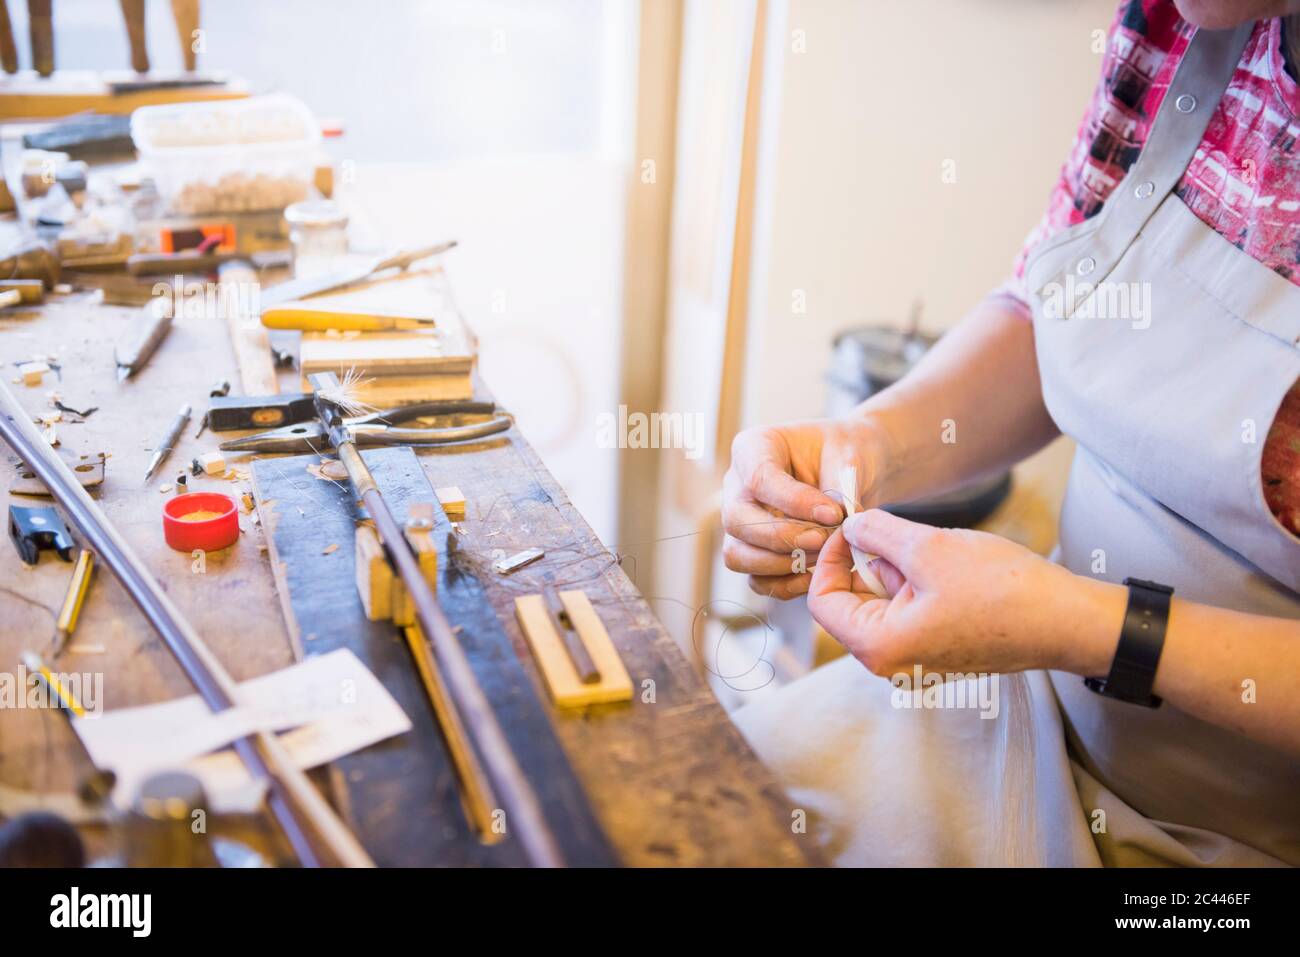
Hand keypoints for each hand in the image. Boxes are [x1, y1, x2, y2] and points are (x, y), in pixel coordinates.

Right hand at [721, 418, 892, 599]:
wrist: (850, 470)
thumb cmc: (844, 453)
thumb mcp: (848, 455)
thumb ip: (839, 487)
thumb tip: (835, 522)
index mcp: (753, 448)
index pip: (758, 478)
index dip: (793, 502)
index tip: (832, 514)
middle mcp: (736, 486)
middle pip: (736, 520)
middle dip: (782, 537)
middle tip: (823, 540)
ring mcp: (741, 523)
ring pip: (737, 555)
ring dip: (780, 564)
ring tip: (822, 557)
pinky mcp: (754, 553)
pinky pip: (756, 580)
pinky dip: (784, 584)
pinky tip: (816, 575)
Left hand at [808, 509, 1122, 677]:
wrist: (1066, 621)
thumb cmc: (1002, 591)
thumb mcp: (928, 548)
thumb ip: (878, 533)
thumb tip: (850, 525)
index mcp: (879, 646)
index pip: (823, 601)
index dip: (829, 558)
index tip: (850, 528)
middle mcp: (891, 661)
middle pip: (850, 601)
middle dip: (864, 560)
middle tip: (888, 526)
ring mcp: (916, 656)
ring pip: (882, 601)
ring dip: (895, 568)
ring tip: (931, 548)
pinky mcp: (939, 646)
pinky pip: (909, 608)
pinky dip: (916, 581)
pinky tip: (946, 563)